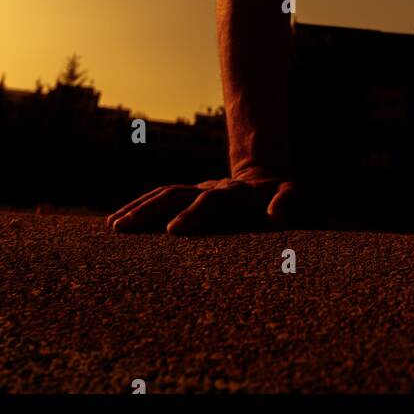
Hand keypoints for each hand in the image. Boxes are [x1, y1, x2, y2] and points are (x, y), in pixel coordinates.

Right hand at [107, 174, 301, 234]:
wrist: (274, 182)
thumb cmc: (290, 201)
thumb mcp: (300, 200)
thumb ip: (291, 202)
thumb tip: (276, 214)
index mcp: (237, 193)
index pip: (210, 201)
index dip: (192, 214)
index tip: (171, 231)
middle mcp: (212, 187)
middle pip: (177, 193)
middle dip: (150, 210)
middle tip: (124, 228)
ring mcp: (199, 189)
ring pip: (163, 193)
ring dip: (137, 207)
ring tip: (113, 226)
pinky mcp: (190, 196)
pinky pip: (160, 197)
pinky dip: (137, 207)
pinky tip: (115, 222)